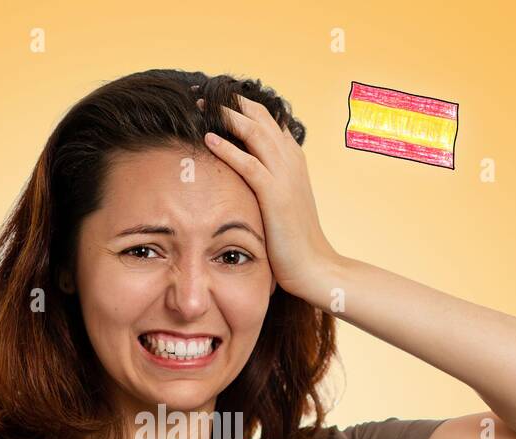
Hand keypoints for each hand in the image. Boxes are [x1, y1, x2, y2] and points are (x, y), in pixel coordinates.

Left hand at [198, 92, 342, 303]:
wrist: (314, 265)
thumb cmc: (294, 240)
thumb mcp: (282, 203)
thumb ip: (268, 183)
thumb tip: (244, 177)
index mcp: (293, 160)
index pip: (268, 121)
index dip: (242, 107)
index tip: (216, 100)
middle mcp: (291, 160)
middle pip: (260, 117)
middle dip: (231, 102)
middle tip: (202, 95)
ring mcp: (285, 176)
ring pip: (255, 132)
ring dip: (226, 116)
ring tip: (201, 106)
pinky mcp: (275, 195)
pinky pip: (249, 163)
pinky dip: (228, 148)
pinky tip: (209, 139)